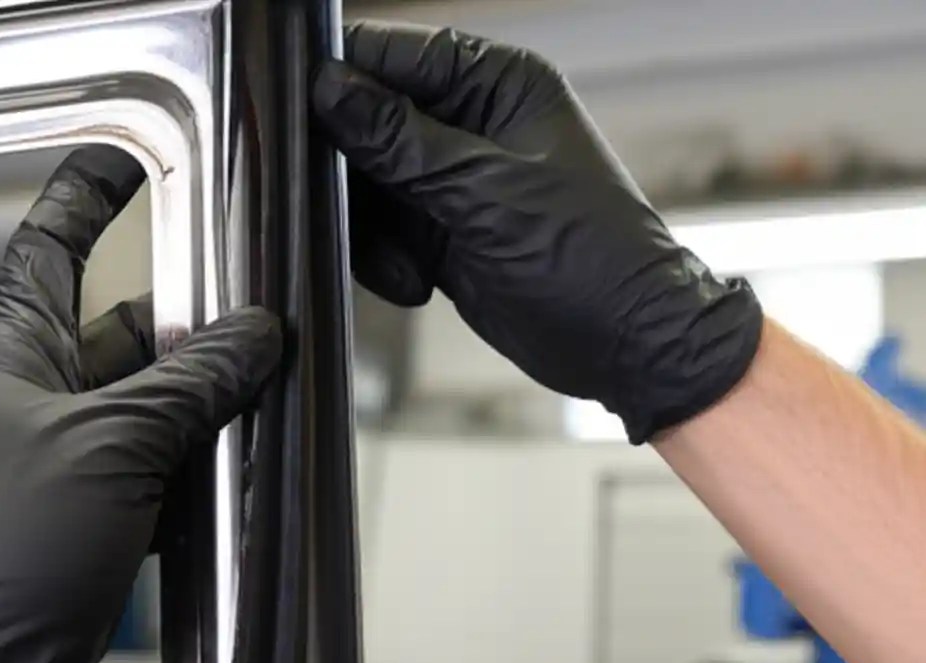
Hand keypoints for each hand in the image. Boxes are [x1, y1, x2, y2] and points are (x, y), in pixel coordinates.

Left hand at [0, 147, 281, 662]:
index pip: (51, 246)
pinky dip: (193, 462)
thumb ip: (189, 383)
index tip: (129, 158)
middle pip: (126, 329)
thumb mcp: (109, 448)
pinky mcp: (88, 512)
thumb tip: (253, 334)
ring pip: (149, 401)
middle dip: (189, 325)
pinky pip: (154, 464)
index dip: (90, 195)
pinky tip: (230, 468)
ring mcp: (63, 457)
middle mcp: (34, 396)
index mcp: (11, 352)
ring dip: (200, 401)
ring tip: (256, 394)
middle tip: (254, 318)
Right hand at [312, 23, 762, 442]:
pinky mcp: (438, 227)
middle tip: (345, 213)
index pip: (396, 54)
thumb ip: (401, 142)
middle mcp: (470, 120)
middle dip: (351, 174)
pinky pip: (376, 228)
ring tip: (404, 267)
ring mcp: (451, 176)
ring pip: (362, 181)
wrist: (625, 345)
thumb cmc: (589, 258)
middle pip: (365, 120)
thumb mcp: (486, 194)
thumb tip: (331, 89)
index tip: (300, 116)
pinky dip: (381, 259)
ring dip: (367, 230)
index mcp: (497, 83)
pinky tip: (415, 284)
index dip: (342, 79)